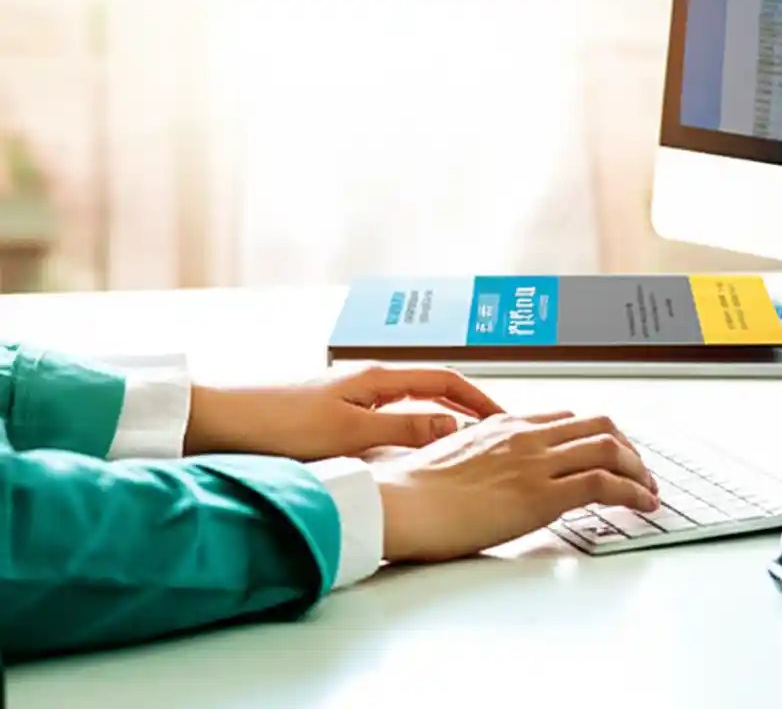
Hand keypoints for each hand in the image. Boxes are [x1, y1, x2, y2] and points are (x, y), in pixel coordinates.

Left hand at [183, 365, 504, 460]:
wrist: (221, 422)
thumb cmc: (278, 423)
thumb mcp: (351, 433)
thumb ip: (406, 431)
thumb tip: (455, 429)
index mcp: (378, 378)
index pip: (447, 381)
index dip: (481, 401)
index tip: (508, 421)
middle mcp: (368, 382)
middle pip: (434, 392)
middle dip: (468, 411)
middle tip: (496, 436)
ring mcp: (350, 398)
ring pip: (411, 408)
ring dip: (441, 423)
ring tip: (464, 447)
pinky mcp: (333, 416)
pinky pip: (389, 421)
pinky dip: (412, 434)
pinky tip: (411, 455)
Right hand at [374, 412, 658, 562]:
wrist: (397, 504)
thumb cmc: (409, 491)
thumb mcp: (447, 459)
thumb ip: (477, 457)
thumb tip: (485, 474)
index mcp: (502, 425)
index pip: (565, 419)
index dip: (595, 435)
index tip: (607, 453)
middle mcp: (525, 436)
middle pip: (598, 426)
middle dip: (628, 448)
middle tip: (639, 471)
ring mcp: (536, 463)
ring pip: (610, 448)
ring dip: (639, 470)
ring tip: (649, 490)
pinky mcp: (542, 495)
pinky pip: (604, 484)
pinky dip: (633, 492)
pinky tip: (642, 504)